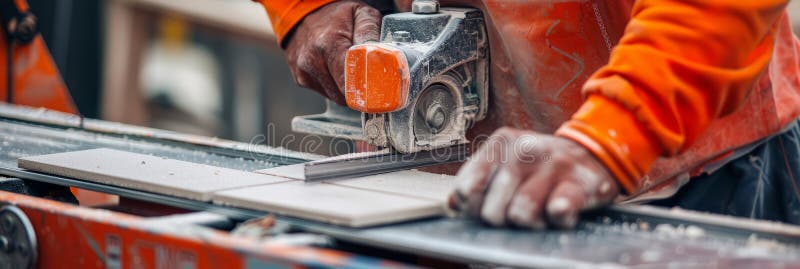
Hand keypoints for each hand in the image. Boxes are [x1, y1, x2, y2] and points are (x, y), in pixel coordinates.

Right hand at [284, 0, 380, 104]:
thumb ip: (371, 33)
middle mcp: (312, 60)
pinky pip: (327, 93)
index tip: (379, 90)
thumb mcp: (361, 14)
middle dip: (360, 89)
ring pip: (337, 96)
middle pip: (345, 94)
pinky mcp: (302, 80)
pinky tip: (336, 69)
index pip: (350, 81)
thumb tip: (381, 55)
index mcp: (328, 43)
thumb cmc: (336, 16)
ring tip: (349, 68)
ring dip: (348, 88)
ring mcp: (304, 73)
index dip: (367, 89)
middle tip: (369, 76)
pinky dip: (336, 85)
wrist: (305, 15)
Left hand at [449, 127, 619, 228]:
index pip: (467, 189)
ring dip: (531, 224)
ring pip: (521, 215)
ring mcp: (553, 164)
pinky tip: (559, 211)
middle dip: (503, 220)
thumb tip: (452, 205)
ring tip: (540, 212)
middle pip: (492, 211)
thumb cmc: (540, 167)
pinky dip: (557, 221)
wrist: (593, 155)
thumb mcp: (506, 163)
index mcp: (500, 143)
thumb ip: (477, 181)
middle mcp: (524, 150)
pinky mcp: (580, 182)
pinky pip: (557, 212)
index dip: (473, 208)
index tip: (485, 208)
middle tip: (518, 210)